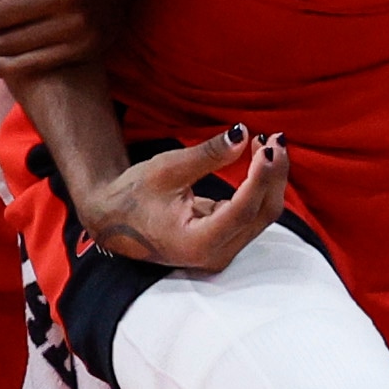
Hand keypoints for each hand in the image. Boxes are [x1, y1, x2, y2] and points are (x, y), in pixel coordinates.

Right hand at [75, 127, 288, 272]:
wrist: (113, 222)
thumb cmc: (133, 196)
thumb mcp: (167, 169)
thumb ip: (207, 155)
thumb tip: (242, 134)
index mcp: (197, 243)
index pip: (243, 210)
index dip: (260, 177)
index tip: (266, 146)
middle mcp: (215, 255)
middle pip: (262, 214)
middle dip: (273, 175)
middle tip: (274, 138)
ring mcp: (222, 252)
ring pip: (263, 215)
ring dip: (271, 179)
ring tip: (268, 143)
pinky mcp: (225, 242)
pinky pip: (255, 214)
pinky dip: (261, 186)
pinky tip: (260, 160)